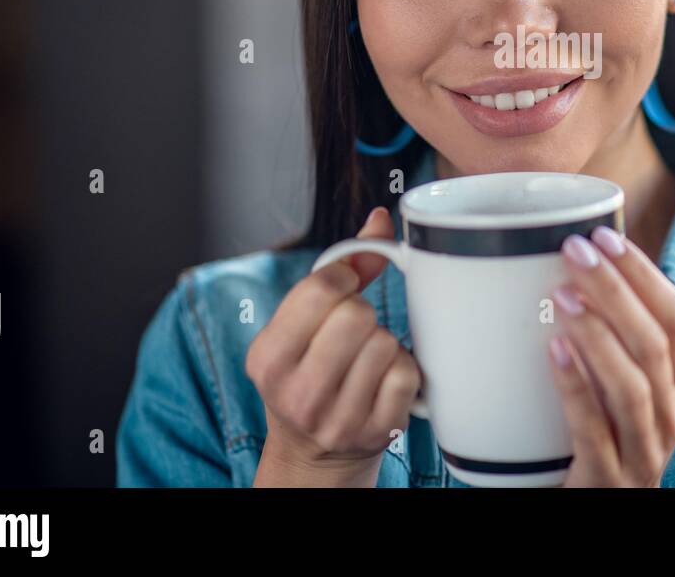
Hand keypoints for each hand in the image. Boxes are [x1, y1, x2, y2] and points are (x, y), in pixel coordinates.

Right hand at [247, 206, 421, 485]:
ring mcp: (338, 418)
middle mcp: (297, 394)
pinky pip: (407, 374)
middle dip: (361, 312)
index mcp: (267, 358)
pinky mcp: (377, 432)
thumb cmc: (307, 373)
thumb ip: (340, 270)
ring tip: (366, 356)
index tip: (343, 289)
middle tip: (353, 329)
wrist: (313, 452)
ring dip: (383, 342)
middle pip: (356, 315)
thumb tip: (380, 221)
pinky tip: (384, 377)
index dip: (342, 278)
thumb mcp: (299, 326)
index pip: (317, 290)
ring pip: (385, 343)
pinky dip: (403, 368)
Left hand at [546, 226, 674, 486]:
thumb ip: (610, 337)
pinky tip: (554, 350)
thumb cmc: (599, 433)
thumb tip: (577, 266)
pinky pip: (594, 429)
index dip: (644, 273)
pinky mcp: (609, 480)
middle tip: (574, 251)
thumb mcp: (619, 384)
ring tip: (562, 294)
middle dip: (616, 289)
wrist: (589, 505)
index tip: (605, 235)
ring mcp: (643, 452)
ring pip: (632, 385)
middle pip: (654, 343)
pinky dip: (576, 385)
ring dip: (598, 332)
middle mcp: (671, 416)